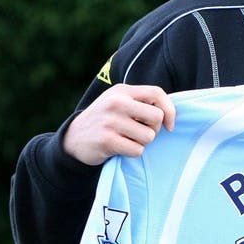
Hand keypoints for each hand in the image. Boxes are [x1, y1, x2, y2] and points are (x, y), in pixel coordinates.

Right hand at [62, 84, 176, 165]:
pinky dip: (133, 152)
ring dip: (142, 143)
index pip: (157, 93)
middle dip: (155, 129)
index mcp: (122, 91)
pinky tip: (120, 148)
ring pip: (149, 137)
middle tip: (141, 132)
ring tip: (127, 139)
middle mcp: (116, 102)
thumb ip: (141, 102)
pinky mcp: (106, 140)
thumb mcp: (119, 102)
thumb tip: (171, 115)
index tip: (169, 125)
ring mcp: (110, 121)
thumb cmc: (105, 120)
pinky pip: (137, 150)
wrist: (72, 138)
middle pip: (157, 117)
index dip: (170, 110)